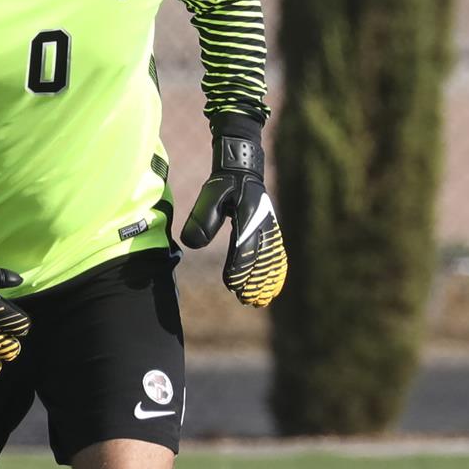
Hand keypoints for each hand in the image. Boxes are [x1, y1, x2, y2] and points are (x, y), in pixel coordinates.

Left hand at [180, 117, 286, 307]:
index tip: (231, 285)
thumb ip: (202, 218)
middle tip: (243, 299)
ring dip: (265, 281)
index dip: (239, 269)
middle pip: (260, 259)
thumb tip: (191, 244)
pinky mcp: (271, 231)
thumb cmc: (225, 183)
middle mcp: (262, 224)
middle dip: (252, 282)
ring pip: (270, 260)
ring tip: (257, 300)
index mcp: (248, 215)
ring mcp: (269, 228)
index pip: (245, 248)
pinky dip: (276, 272)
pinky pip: (277, 255)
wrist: (244, 168)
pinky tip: (273, 287)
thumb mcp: (210, 195)